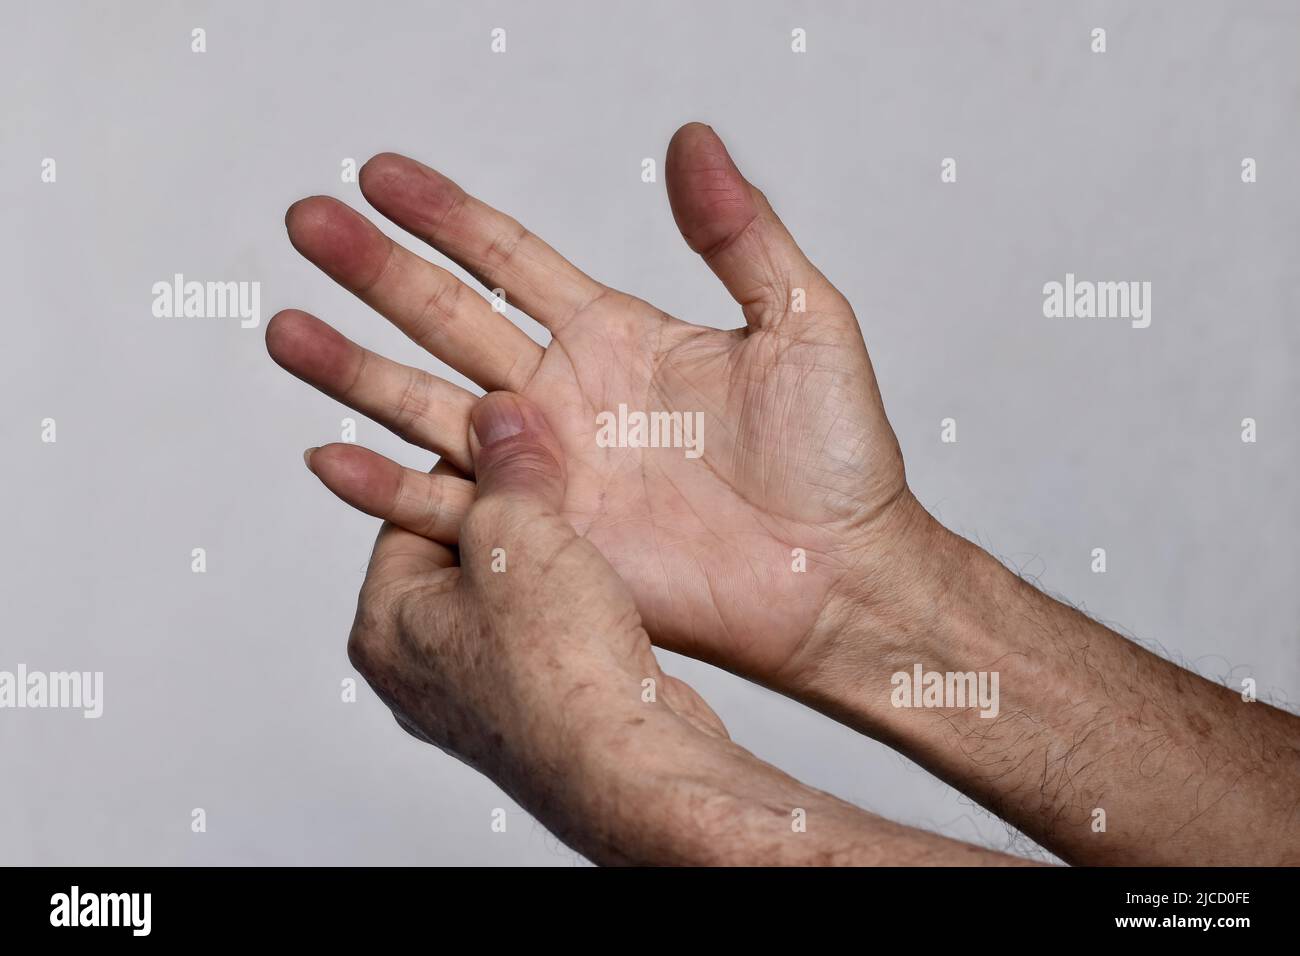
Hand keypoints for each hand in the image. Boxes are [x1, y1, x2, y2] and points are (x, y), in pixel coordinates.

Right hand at [268, 123, 929, 687]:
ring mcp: (545, 468)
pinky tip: (329, 455)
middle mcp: (566, 395)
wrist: (836, 574)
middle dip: (374, 272)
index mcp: (615, 335)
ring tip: (288, 330)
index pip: (509, 258)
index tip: (379, 175)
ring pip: (426, 405)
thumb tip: (693, 139)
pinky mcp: (542, 537)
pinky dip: (384, 488)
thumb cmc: (838, 457)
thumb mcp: (802, 319)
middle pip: (446, 319)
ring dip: (354, 370)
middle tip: (307, 224)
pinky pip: (444, 509)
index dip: (444, 215)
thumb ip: (740, 231)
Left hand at [324, 390, 726, 846]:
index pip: (409, 511)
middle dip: (511, 516)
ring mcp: (473, 695)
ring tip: (585, 545)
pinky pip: (541, 635)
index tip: (514, 445)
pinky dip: (569, 607)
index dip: (471, 468)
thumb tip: (500, 415)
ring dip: (545, 560)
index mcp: (384, 626)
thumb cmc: (559, 670)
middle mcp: (417, 667)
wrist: (628, 760)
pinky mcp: (529, 710)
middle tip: (555, 489)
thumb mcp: (519, 532)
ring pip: (505, 594)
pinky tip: (601, 600)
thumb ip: (505, 467)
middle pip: (458, 552)